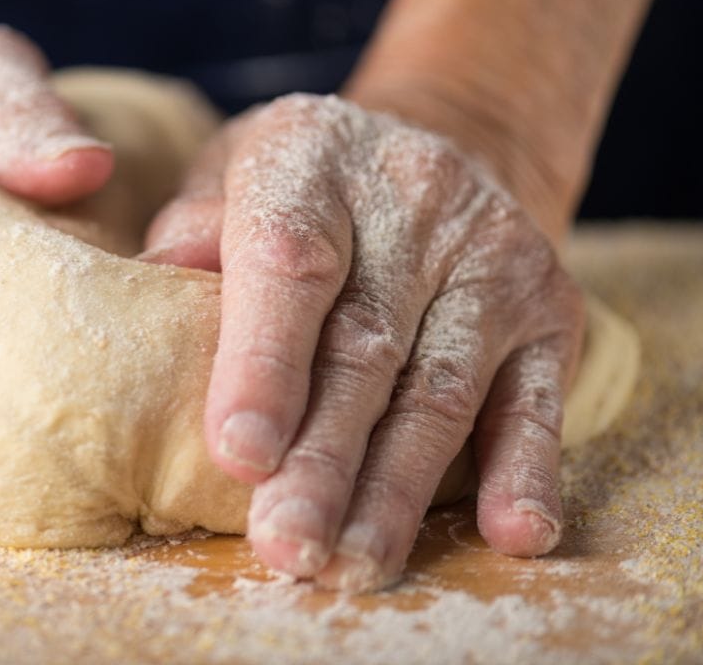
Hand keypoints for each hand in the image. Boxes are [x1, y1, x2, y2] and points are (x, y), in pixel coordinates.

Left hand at [143, 94, 583, 590]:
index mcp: (312, 160)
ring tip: (353, 564)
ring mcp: (492, 255)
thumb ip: (193, 235)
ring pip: (441, 388)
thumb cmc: (305, 184)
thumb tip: (151, 308)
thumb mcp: (234, 175)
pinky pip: (537, 397)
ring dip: (397, 489)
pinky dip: (524, 468)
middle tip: (286, 546)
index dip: (264, 362)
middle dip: (323, 460)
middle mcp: (413, 200)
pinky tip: (509, 533)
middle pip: (364, 346)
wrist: (450, 138)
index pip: (290, 263)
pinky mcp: (550, 307)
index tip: (239, 455)